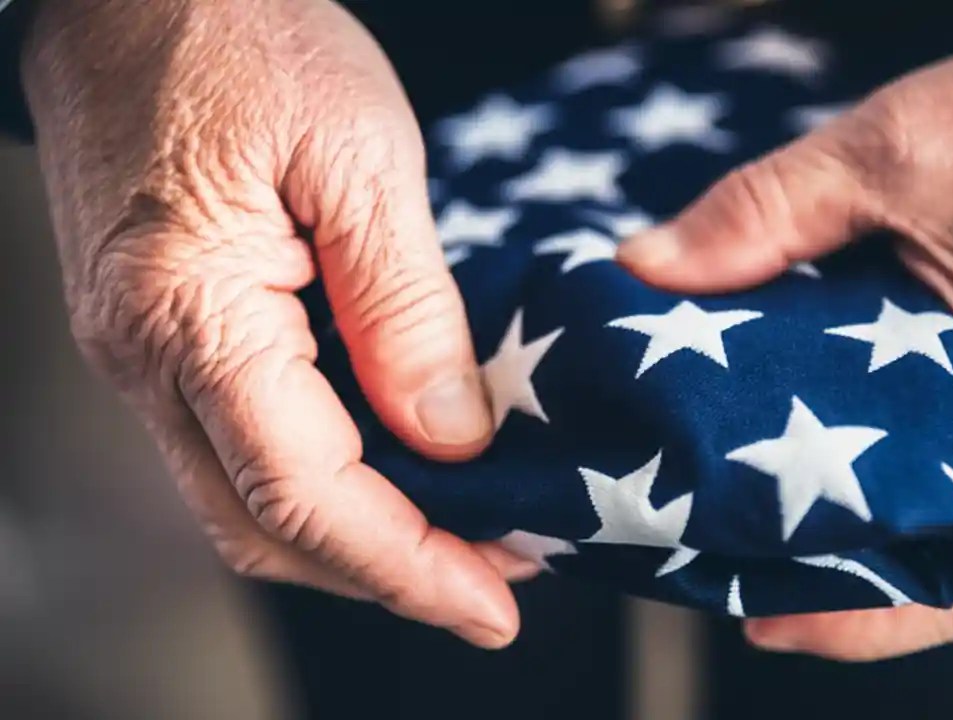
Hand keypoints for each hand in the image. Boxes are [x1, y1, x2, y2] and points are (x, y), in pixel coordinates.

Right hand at [22, 0, 534, 646]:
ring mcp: (142, 351)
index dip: (407, 566)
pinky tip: (402, 467)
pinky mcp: (163, 331)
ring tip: (467, 536)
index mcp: (191, 315)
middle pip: (265, 526)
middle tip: (497, 580)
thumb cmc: (241, 35)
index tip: (496, 604)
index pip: (306, 495)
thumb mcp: (357, 158)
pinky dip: (327, 479)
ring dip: (359, 535)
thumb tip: (450, 435)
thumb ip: (405, 308)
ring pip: (248, 497)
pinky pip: (241, 441)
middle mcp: (145, 357)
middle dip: (387, 571)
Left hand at [620, 21, 952, 658]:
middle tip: (717, 532)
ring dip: (853, 508)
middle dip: (827, 559)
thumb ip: (761, 211)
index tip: (757, 606)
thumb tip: (644, 268)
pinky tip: (814, 425)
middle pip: (937, 556)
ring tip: (751, 486)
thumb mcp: (894, 150)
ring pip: (948, 511)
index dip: (855, 615)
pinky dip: (888, 460)